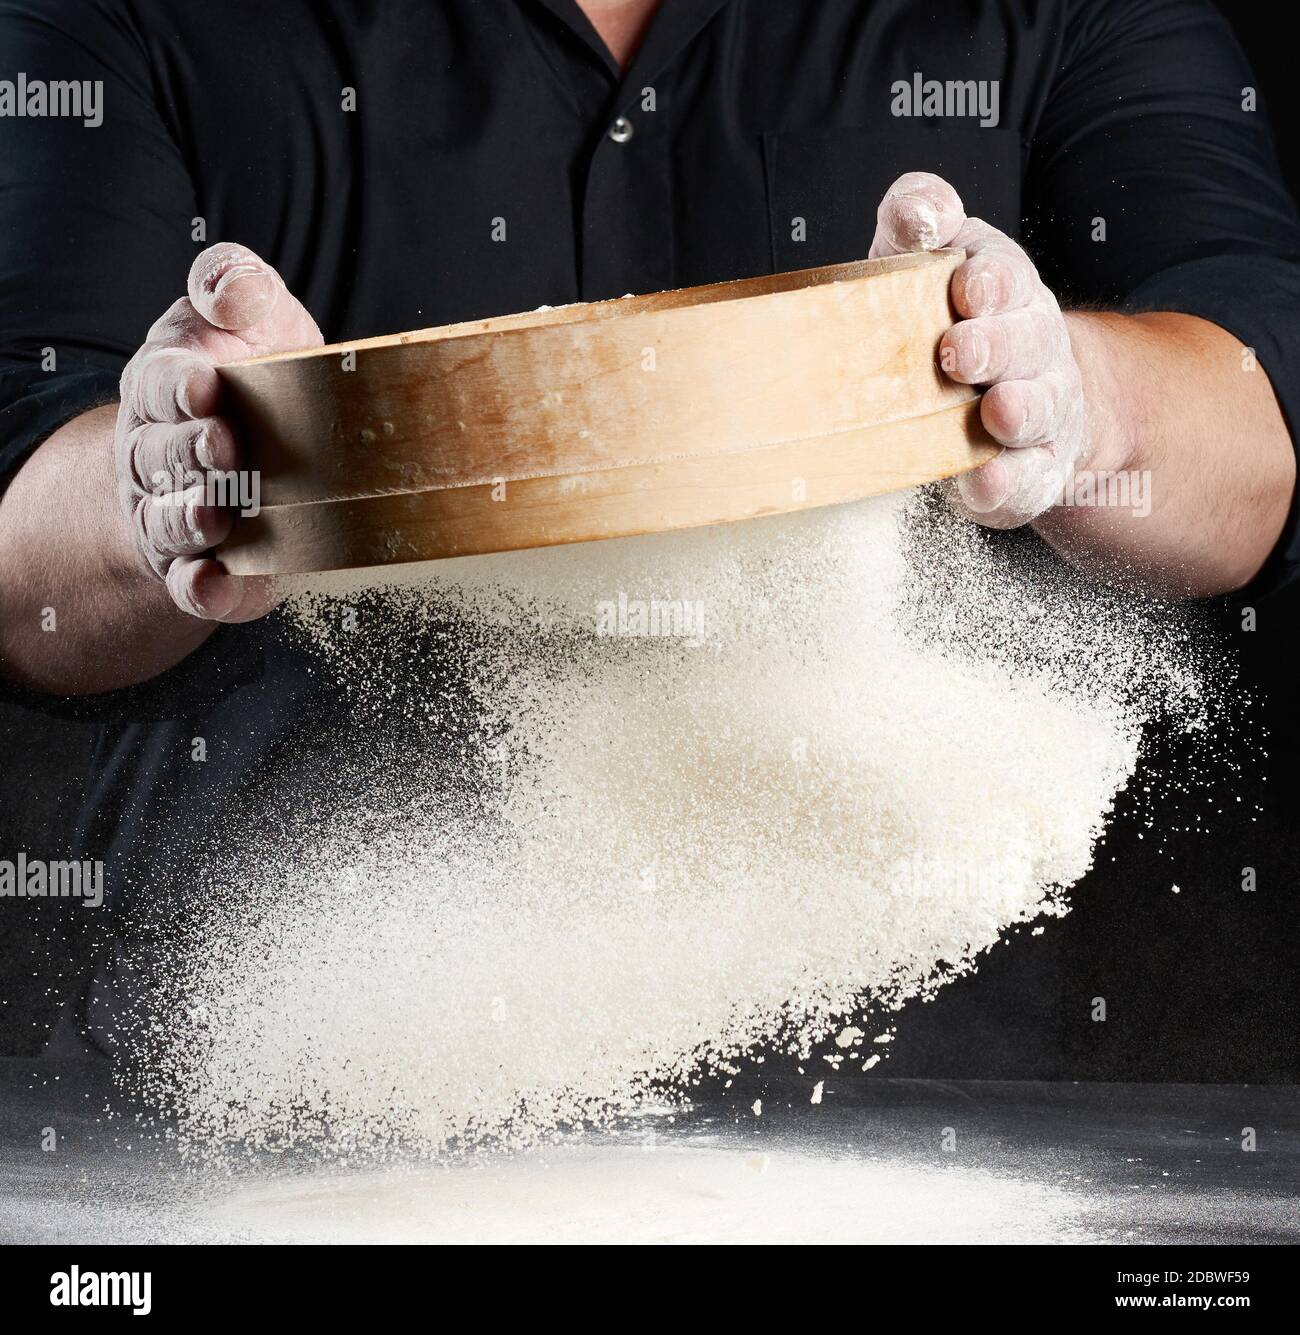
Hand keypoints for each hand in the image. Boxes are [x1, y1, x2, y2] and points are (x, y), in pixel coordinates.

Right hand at [115, 242, 321, 618]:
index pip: (160, 384)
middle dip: (189, 453)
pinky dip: (204, 589)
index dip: (178, 386)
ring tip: (217, 514)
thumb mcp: (254, 317)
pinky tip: (217, 587)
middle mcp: (157, 454)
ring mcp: (174, 513)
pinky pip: (193, 584)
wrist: (254, 444)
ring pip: (169, 521)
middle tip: (225, 446)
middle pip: (160, 457)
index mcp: (165, 386)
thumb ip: (236, 287)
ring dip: (190, 519)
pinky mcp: (203, 566)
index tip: (206, 385)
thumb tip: (230, 288)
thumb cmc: (255, 371)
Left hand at [870, 172, 1087, 527]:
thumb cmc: (946, 319)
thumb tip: (922, 211)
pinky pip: (1028, 481)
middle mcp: (1030, 349)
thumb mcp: (926, 258)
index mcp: (1003, 291)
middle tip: (959, 352)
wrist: (1005, 391)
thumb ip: (916, 219)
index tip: (966, 288)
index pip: (1005, 276)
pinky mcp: (1029, 471)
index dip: (990, 281)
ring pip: (1038, 412)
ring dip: (1018, 413)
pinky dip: (1008, 484)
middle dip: (999, 346)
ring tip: (995, 412)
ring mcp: (1037, 412)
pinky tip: (985, 483)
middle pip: (1029, 343)